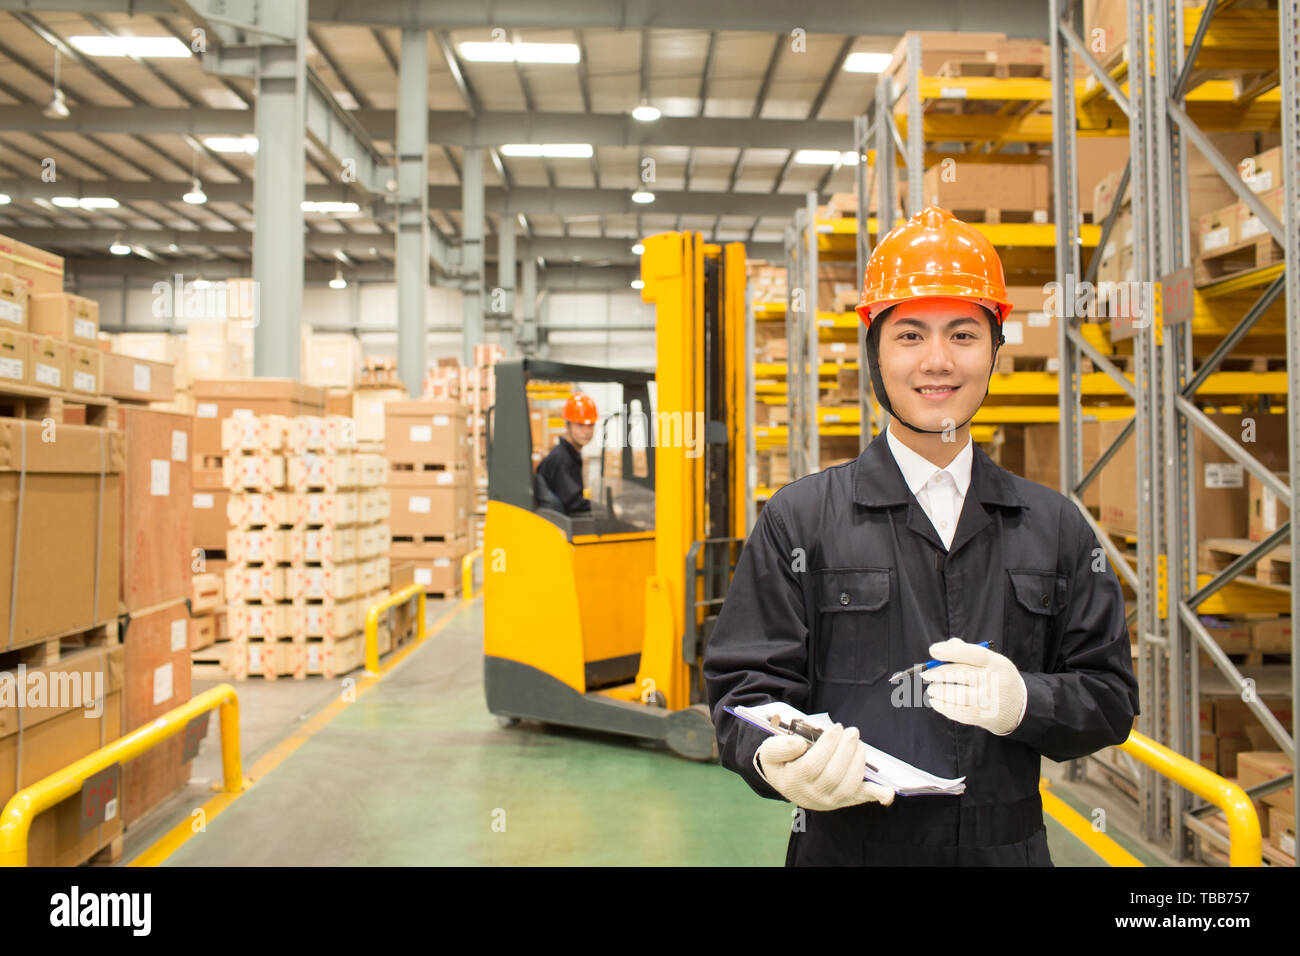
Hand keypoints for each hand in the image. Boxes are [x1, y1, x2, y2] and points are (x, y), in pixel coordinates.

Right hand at [754, 723, 894, 811]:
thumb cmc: (782, 762)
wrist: (788, 782)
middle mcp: (813, 795)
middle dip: (846, 750)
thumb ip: (779, 747)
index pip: (813, 766)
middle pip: (833, 775)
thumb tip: (799, 744)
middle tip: (851, 731)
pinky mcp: (845, 800)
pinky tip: (889, 792)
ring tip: (858, 743)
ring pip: (849, 785)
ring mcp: (831, 800)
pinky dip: (877, 795)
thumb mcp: (770, 752)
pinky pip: (861, 798)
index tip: (836, 728)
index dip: (827, 746)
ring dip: (858, 761)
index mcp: (793, 782)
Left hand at [921, 638, 1026, 735]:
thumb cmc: (997, 678)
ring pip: (956, 695)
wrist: (1019, 708)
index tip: (933, 650)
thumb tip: (945, 645)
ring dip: (938, 691)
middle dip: (938, 673)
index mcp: (997, 664)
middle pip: (961, 674)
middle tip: (925, 674)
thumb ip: (969, 651)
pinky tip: (936, 702)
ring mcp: (989, 701)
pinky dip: (942, 706)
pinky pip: (957, 711)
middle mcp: (995, 682)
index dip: (951, 651)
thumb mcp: (991, 662)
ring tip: (932, 689)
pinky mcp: (983, 717)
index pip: (973, 654)